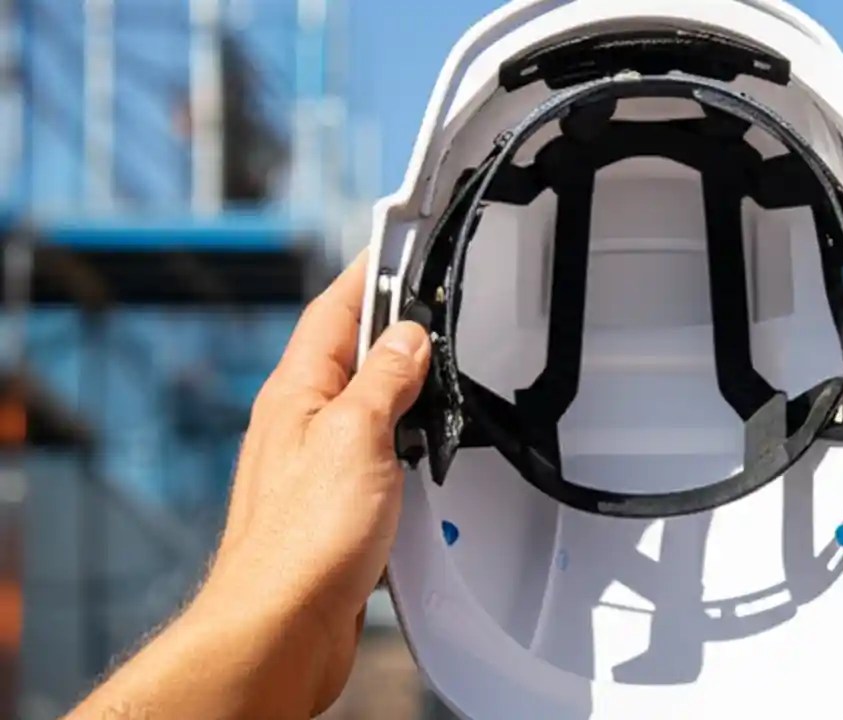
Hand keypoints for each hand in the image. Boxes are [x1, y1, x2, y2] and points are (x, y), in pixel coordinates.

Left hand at [69, 252, 431, 719]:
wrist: (282, 625)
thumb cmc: (303, 540)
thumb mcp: (358, 436)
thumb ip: (385, 381)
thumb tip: (407, 338)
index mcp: (298, 392)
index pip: (334, 308)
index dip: (367, 269)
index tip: (395, 238)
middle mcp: (301, 422)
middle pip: (348, 351)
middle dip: (390, 321)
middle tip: (428, 299)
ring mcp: (317, 463)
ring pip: (364, 401)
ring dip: (401, 381)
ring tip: (435, 365)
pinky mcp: (335, 504)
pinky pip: (374, 449)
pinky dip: (404, 436)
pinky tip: (424, 447)